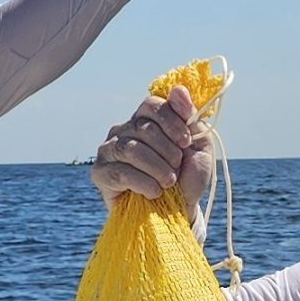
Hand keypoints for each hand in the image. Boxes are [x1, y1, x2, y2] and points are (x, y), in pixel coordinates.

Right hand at [90, 83, 214, 213]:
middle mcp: (123, 130)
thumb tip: (179, 89)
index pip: (151, 104)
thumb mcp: (199, 146)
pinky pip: (120, 172)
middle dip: (168, 151)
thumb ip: (191, 118)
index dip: (172, 121)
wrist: (178, 211)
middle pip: (143, 127)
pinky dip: (144, 183)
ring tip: (169, 182)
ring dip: (158, 168)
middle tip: (177, 167)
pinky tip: (155, 192)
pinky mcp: (100, 173)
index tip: (186, 142)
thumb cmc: (187, 177)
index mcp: (146, 120)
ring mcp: (108, 150)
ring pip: (131, 149)